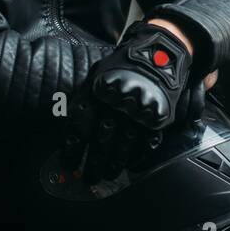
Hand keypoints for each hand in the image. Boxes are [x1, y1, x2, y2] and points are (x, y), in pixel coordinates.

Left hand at [61, 21, 194, 180]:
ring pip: (123, 146)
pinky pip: (147, 143)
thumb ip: (85, 96)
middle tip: (88, 179)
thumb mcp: (99, 73)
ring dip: (113, 165)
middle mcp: (116, 103)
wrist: (161, 51)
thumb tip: (68, 121)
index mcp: (98, 92)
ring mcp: (139, 111)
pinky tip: (130, 167)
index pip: (79, 127)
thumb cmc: (124, 63)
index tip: (68, 164)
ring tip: (106, 176)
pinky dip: (138, 157)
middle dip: (92, 164)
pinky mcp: (159, 117)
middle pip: (100, 142)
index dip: (72, 149)